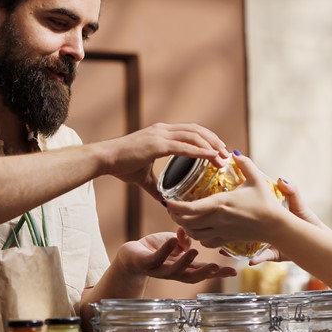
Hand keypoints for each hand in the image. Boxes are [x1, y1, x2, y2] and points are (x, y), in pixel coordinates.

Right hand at [96, 123, 227, 201]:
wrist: (104, 159)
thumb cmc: (120, 166)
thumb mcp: (143, 177)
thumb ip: (155, 187)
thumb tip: (165, 201)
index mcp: (161, 134)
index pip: (190, 131)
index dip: (206, 138)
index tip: (219, 149)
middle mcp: (163, 130)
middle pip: (197, 130)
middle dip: (214, 140)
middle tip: (227, 153)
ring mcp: (160, 135)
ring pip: (194, 136)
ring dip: (211, 146)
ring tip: (223, 157)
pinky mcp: (157, 144)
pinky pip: (184, 147)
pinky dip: (201, 151)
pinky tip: (212, 157)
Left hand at [115, 228, 237, 283]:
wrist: (130, 256)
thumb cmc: (155, 250)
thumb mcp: (174, 242)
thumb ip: (184, 241)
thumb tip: (189, 236)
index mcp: (183, 268)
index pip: (203, 270)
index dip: (218, 272)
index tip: (234, 271)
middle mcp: (173, 272)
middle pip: (192, 277)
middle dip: (205, 273)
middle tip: (217, 268)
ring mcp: (159, 270)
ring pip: (174, 270)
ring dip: (185, 262)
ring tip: (195, 251)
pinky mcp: (146, 264)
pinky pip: (156, 258)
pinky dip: (165, 250)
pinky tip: (173, 240)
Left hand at [166, 154, 288, 251]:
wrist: (277, 226)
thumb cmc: (267, 202)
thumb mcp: (256, 179)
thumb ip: (244, 164)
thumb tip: (234, 153)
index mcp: (221, 203)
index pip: (190, 207)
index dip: (175, 205)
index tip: (167, 200)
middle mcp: (218, 219)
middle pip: (186, 222)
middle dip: (175, 215)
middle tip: (171, 206)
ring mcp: (221, 231)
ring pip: (194, 234)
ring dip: (185, 227)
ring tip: (182, 218)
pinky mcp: (227, 239)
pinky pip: (206, 242)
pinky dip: (198, 237)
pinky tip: (199, 230)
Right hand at [227, 169, 328, 265]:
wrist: (314, 239)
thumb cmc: (305, 218)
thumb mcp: (296, 202)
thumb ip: (291, 190)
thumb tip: (281, 179)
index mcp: (264, 215)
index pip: (246, 210)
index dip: (235, 209)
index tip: (224, 206)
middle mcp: (261, 229)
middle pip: (240, 229)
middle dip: (226, 230)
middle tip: (215, 227)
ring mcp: (265, 242)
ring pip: (244, 246)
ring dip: (233, 248)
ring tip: (223, 249)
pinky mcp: (272, 254)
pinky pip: (261, 258)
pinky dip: (256, 260)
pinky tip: (250, 261)